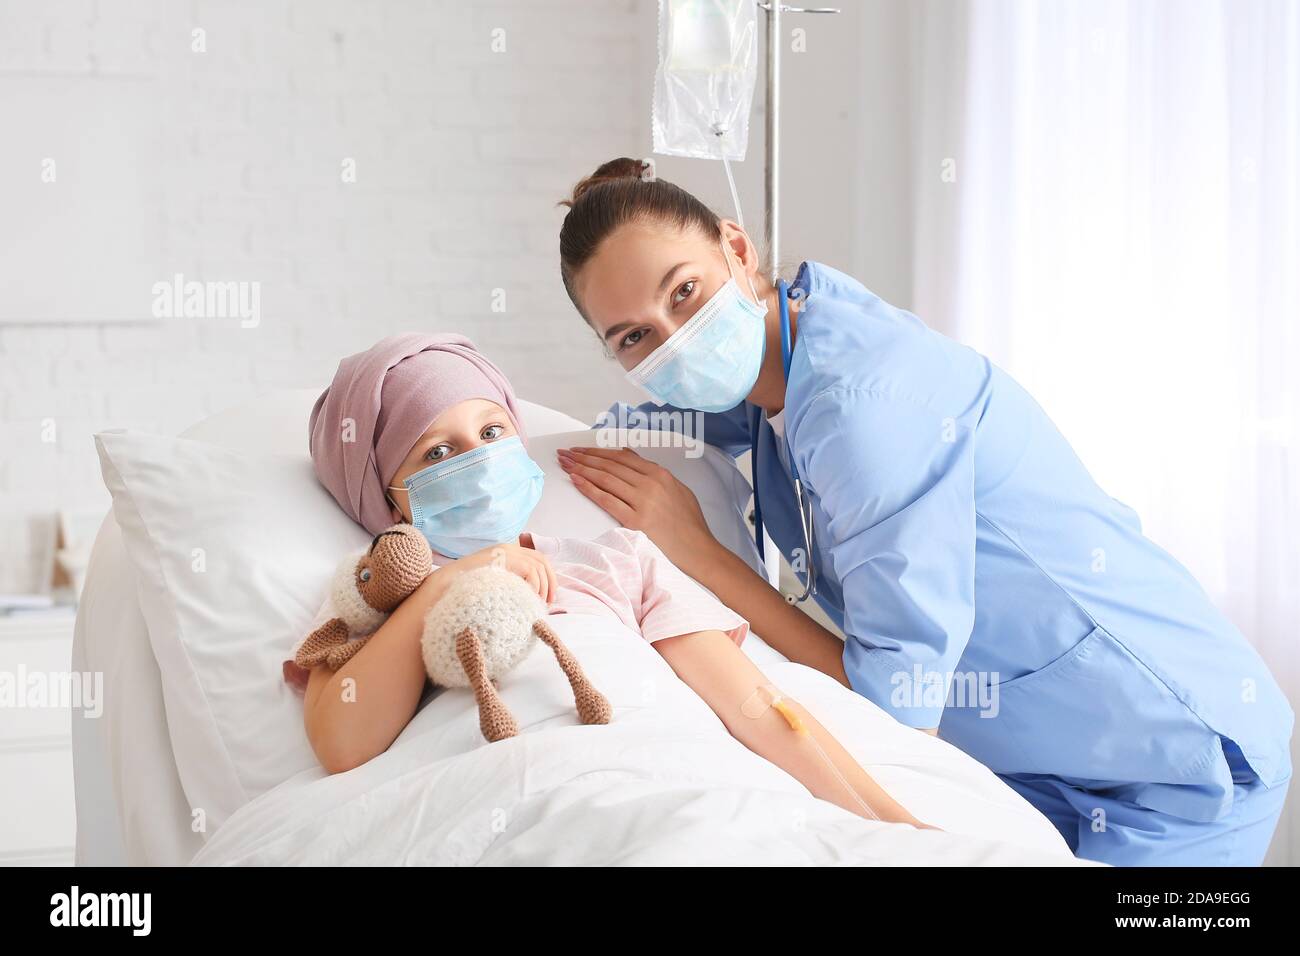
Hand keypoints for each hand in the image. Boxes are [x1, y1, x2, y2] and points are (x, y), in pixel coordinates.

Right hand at [444, 541, 556, 603]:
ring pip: (538, 566)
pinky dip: (533, 585)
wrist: (446, 586)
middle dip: (549, 582)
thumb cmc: (467, 590)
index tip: (548, 597)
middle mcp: (509, 548)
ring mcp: (507, 551)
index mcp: (507, 552)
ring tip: (537, 603)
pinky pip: (530, 571)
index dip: (548, 577)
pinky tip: (527, 597)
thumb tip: (531, 599)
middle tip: (548, 602)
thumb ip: (510, 584)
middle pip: (542, 560)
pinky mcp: (505, 557)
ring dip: (542, 587)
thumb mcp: (494, 584)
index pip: (537, 559)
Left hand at [556, 446, 718, 575]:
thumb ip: (653, 472)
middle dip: (584, 457)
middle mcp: (650, 483)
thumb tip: (628, 454)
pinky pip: (606, 500)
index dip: (598, 451)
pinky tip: (575, 480)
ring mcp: (643, 501)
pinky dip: (589, 488)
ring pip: (605, 478)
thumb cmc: (689, 524)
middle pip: (610, 465)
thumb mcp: (676, 489)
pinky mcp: (636, 521)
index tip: (581, 449)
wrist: (699, 550)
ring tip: (565, 464)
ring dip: (581, 468)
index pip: (622, 457)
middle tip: (565, 453)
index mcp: (660, 474)